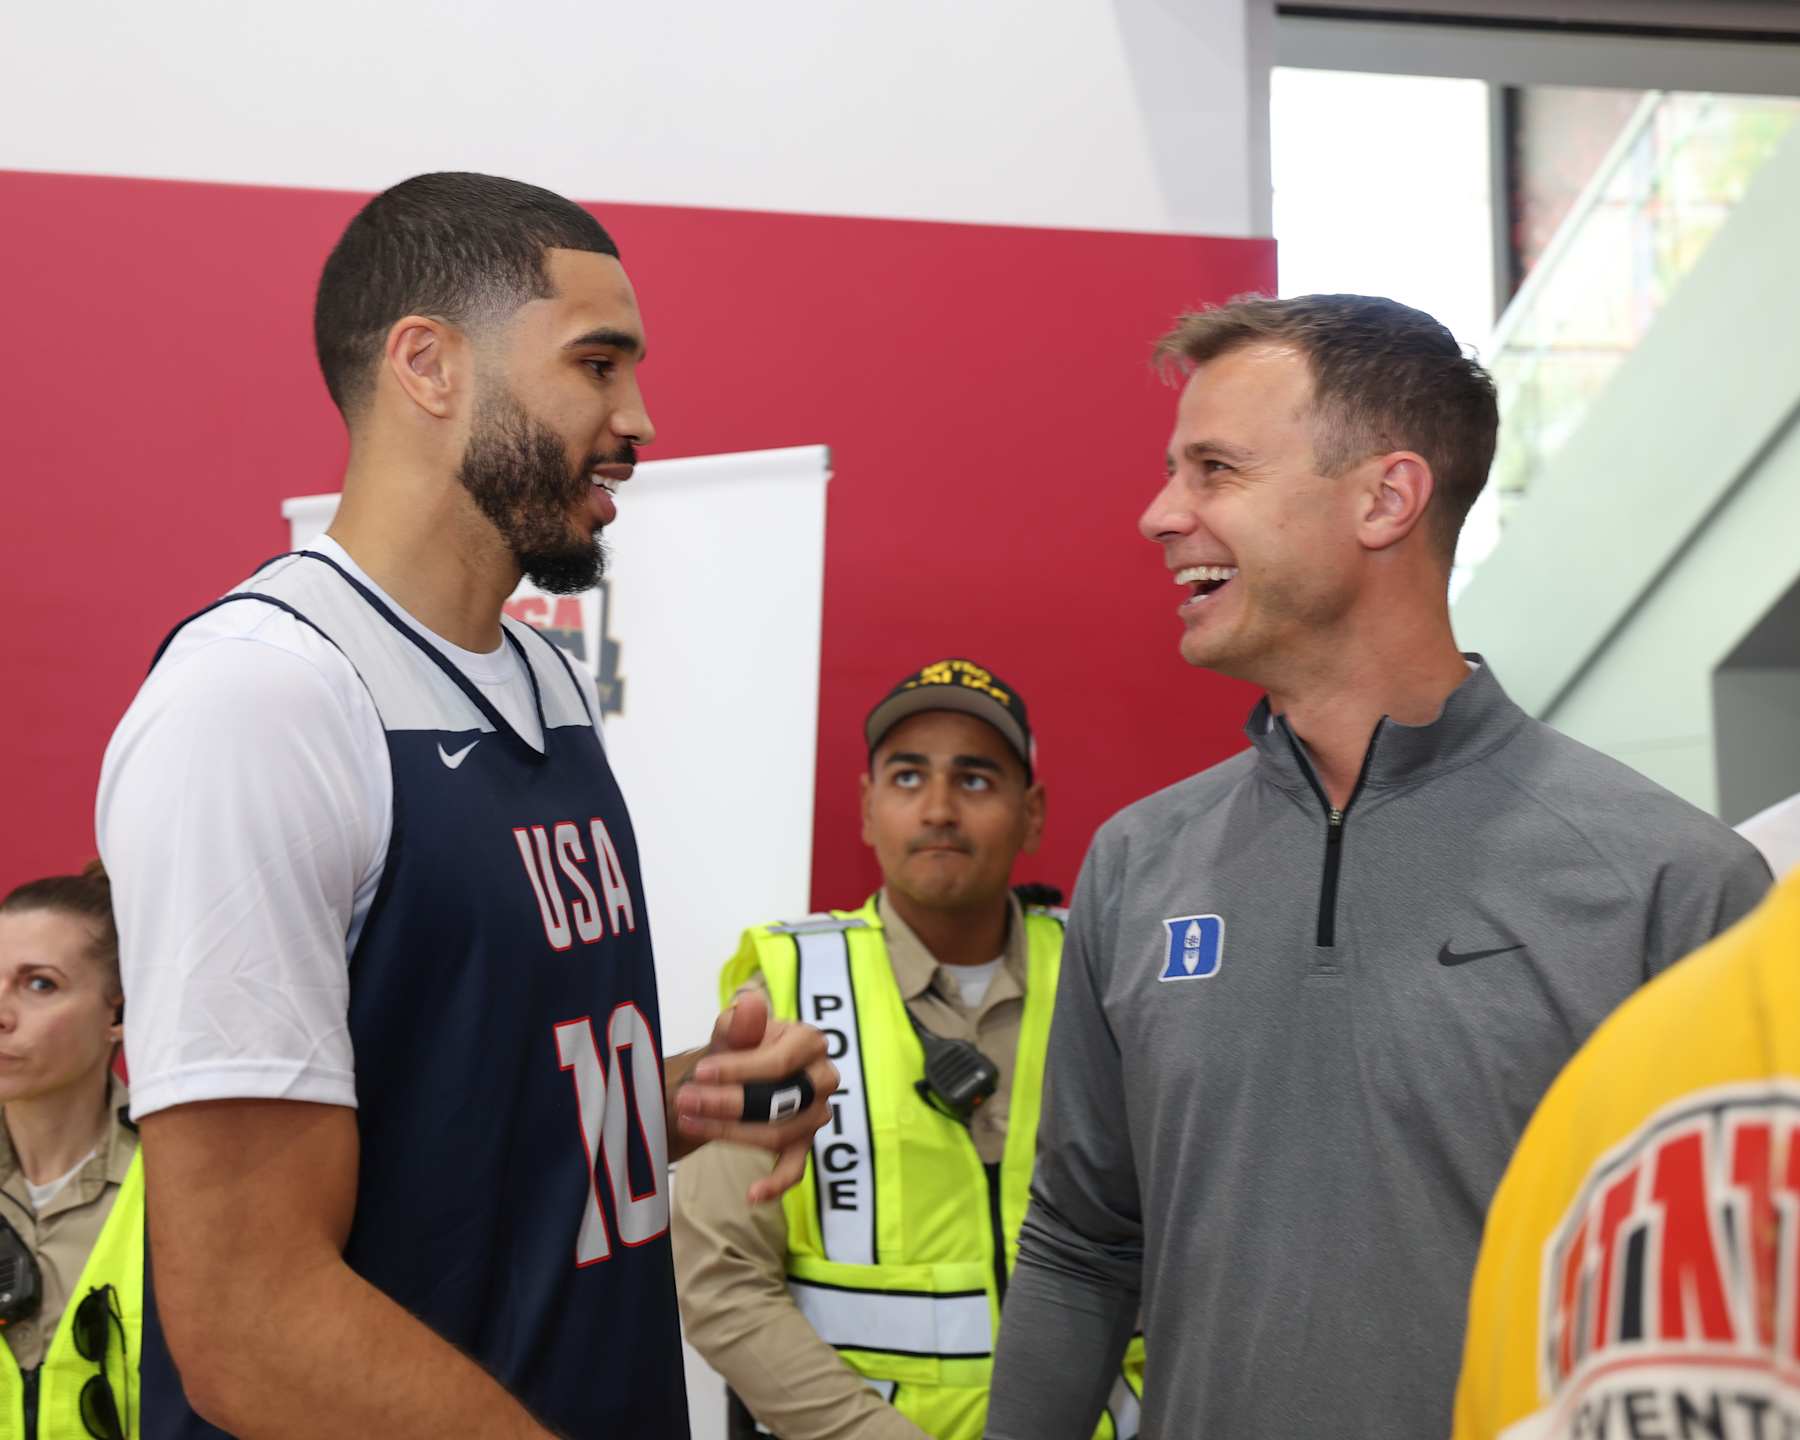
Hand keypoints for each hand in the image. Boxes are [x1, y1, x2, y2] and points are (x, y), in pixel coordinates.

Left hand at [675, 991, 838, 1204]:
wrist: (732, 1075)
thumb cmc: (737, 1049)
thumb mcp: (731, 1032)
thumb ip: (739, 1023)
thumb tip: (749, 1003)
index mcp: (810, 1042)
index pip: (780, 1063)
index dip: (740, 1071)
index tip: (700, 1073)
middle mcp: (822, 1077)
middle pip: (781, 1101)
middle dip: (729, 1104)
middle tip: (686, 1100)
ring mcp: (816, 1112)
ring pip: (781, 1134)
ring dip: (733, 1133)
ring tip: (690, 1123)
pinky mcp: (804, 1141)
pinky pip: (797, 1167)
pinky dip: (776, 1183)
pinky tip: (753, 1194)